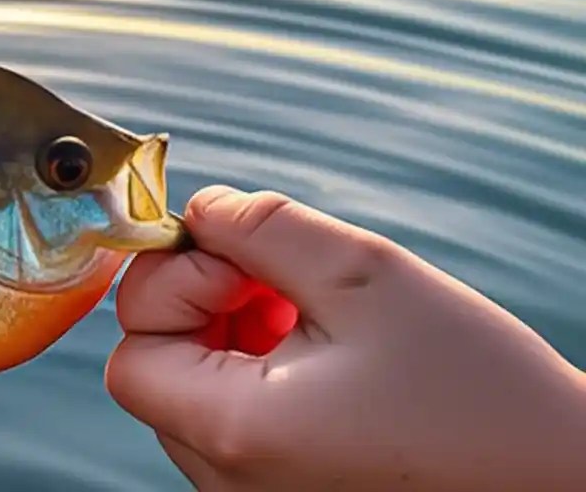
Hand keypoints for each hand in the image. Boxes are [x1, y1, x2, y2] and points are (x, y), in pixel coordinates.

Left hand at [106, 186, 585, 491]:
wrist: (558, 482)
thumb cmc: (478, 390)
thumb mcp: (366, 275)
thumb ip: (263, 227)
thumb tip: (201, 210)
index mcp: (237, 432)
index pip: (131, 346)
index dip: (172, 283)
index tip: (247, 261)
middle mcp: (229, 482)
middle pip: (155, 366)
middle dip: (201, 300)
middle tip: (279, 277)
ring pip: (190, 390)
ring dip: (228, 331)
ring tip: (308, 313)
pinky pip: (229, 421)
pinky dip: (253, 370)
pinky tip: (319, 349)